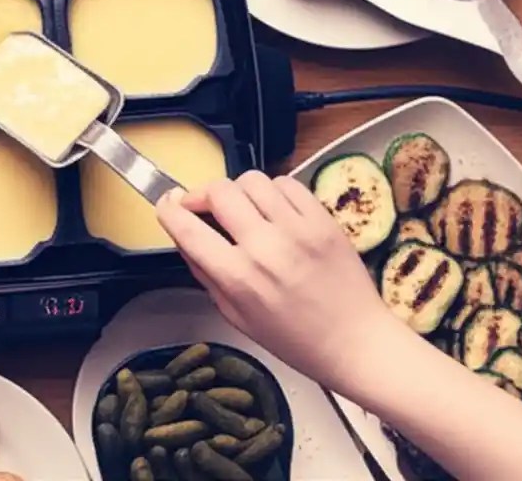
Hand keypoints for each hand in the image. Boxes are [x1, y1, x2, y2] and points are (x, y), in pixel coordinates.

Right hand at [155, 171, 401, 388]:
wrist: (355, 342)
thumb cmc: (295, 339)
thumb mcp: (236, 317)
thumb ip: (206, 275)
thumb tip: (185, 239)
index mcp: (238, 277)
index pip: (187, 228)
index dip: (168, 210)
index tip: (166, 204)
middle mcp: (265, 247)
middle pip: (218, 191)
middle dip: (201, 195)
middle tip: (202, 207)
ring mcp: (297, 229)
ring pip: (252, 180)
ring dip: (237, 190)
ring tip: (241, 207)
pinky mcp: (323, 220)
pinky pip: (287, 184)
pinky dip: (271, 190)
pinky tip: (272, 208)